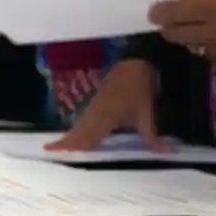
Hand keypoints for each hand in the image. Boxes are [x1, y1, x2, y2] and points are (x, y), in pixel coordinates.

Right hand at [45, 59, 166, 152]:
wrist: (136, 62)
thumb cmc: (140, 87)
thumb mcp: (148, 112)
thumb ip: (151, 135)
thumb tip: (164, 152)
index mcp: (106, 116)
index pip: (84, 134)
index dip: (69, 143)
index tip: (52, 148)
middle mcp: (96, 111)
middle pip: (78, 130)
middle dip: (66, 141)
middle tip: (51, 150)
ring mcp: (95, 104)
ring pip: (80, 123)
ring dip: (71, 134)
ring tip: (61, 146)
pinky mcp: (97, 99)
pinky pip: (85, 116)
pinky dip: (79, 126)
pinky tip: (78, 132)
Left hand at [149, 0, 215, 67]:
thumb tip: (178, 4)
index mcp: (214, 5)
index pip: (170, 14)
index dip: (159, 12)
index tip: (156, 10)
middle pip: (174, 35)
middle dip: (169, 26)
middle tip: (172, 18)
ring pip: (192, 48)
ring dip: (191, 38)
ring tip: (201, 26)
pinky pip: (212, 58)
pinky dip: (210, 48)